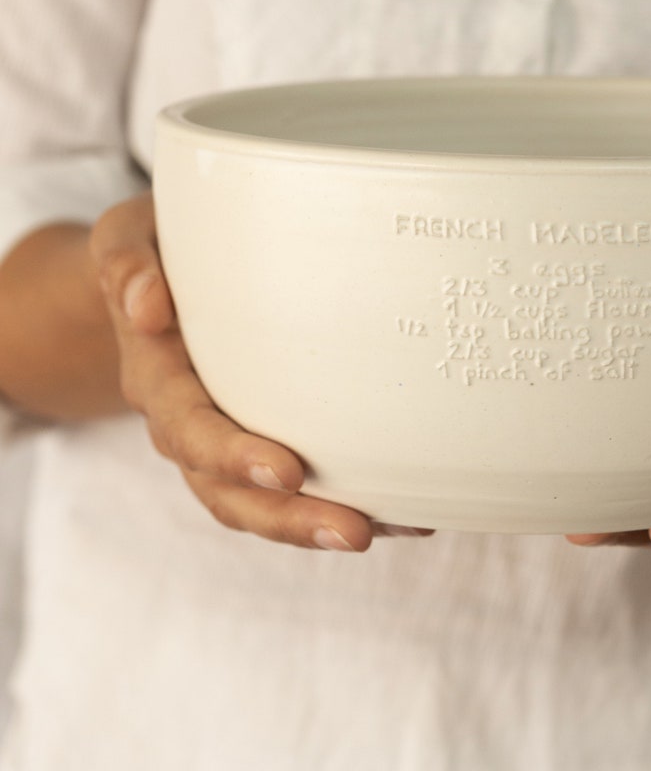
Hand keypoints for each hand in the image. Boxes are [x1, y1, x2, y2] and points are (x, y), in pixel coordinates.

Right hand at [90, 193, 430, 551]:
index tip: (286, 473)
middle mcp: (186, 424)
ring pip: (260, 507)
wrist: (151, 288)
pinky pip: (291, 492)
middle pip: (229, 492)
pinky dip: (345, 504)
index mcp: (158, 377)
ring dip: (317, 527)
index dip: (234, 457)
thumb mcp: (128, 238)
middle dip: (290, 517)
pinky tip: (404, 516)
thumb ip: (127, 263)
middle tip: (355, 531)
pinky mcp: (258, 446)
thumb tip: (146, 305)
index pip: (192, 428)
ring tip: (388, 532)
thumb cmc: (157, 255)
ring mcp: (221, 444)